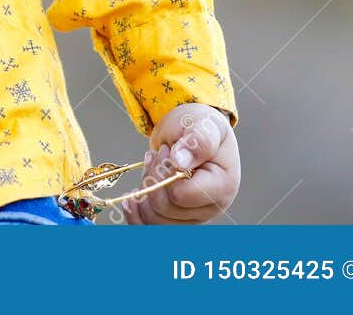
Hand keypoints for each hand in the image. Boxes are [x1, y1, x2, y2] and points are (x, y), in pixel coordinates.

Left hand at [121, 103, 239, 223]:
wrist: (193, 132)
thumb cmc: (201, 126)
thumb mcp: (203, 124)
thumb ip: (197, 141)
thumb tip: (180, 162)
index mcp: (222, 187)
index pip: (180, 195)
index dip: (164, 173)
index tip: (167, 151)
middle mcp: (209, 209)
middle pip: (163, 209)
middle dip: (152, 178)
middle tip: (159, 154)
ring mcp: (192, 217)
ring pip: (153, 222)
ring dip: (143, 192)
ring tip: (151, 167)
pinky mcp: (177, 219)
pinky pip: (150, 229)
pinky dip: (135, 216)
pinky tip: (131, 200)